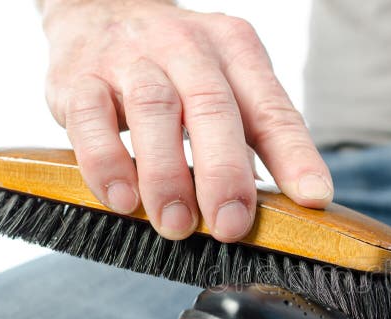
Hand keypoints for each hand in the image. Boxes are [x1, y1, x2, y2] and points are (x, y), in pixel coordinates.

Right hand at [42, 0, 333, 241]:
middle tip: (230, 226)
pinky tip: (122, 200)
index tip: (313, 199)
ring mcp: (130, 57)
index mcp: (236, 50)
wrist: (100, 8)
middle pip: (213, 107)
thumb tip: (288, 207)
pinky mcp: (78, 76)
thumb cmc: (179, 67)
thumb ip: (254, 140)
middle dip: (224, 173)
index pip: (273, 108)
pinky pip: (88, 119)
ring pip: (153, 109)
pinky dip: (106, 163)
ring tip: (176, 225)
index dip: (295, 156)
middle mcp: (187, 46)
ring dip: (166, 176)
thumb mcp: (227, 85)